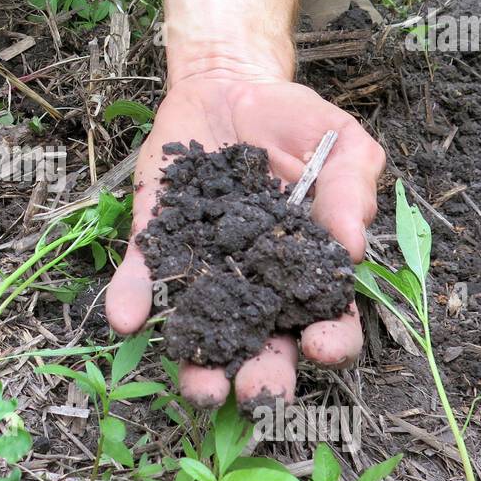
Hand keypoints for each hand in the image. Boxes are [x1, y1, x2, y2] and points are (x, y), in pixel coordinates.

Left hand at [106, 72, 384, 408]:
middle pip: (265, 346)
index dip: (330, 342)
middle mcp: (255, 284)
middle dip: (263, 377)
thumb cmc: (294, 122)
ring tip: (200, 388)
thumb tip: (351, 247)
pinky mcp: (157, 244)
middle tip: (258, 394)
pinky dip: (132, 301)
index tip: (321, 345)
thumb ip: (350, 190)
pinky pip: (142, 279)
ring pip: (203, 331)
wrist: (229, 86)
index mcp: (307, 270)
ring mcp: (204, 268)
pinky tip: (128, 318)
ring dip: (199, 365)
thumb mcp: (339, 143)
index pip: (327, 321)